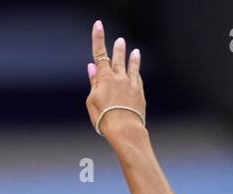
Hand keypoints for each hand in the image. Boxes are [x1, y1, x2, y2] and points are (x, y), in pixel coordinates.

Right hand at [85, 20, 144, 138]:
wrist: (125, 129)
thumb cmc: (104, 118)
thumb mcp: (92, 100)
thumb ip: (94, 82)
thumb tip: (92, 67)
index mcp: (104, 78)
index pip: (100, 54)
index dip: (98, 38)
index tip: (98, 25)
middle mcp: (119, 78)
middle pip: (118, 59)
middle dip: (118, 48)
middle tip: (120, 40)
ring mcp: (131, 84)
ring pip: (131, 67)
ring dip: (132, 58)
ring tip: (135, 51)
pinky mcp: (140, 93)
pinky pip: (138, 79)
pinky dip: (136, 73)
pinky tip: (137, 73)